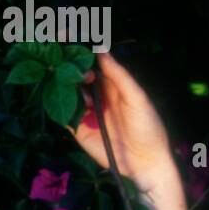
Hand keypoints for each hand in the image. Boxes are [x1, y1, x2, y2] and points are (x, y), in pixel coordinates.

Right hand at [70, 52, 175, 194]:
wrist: (146, 162)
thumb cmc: (148, 127)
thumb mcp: (137, 98)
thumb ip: (119, 75)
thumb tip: (101, 50)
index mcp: (113, 85)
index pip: (93, 65)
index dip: (83, 56)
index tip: (75, 47)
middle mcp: (97, 96)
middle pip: (77, 77)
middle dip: (72, 70)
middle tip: (82, 75)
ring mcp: (86, 112)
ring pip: (67, 93)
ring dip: (68, 88)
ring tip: (84, 93)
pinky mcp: (77, 128)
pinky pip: (63, 113)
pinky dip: (60, 106)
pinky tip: (69, 103)